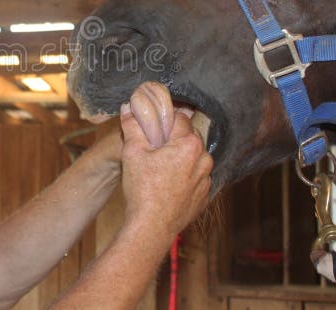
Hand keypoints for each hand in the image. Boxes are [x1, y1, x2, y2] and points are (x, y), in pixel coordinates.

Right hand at [119, 82, 212, 242]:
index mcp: (189, 144)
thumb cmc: (142, 189)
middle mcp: (204, 159)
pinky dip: (185, 177)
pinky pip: (196, 178)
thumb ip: (133, 127)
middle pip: (189, 138)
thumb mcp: (132, 152)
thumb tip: (129, 108)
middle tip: (154, 149)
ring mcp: (206, 179)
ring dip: (181, 159)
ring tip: (160, 169)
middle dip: (173, 140)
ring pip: (194, 158)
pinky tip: (168, 185)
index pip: (180, 119)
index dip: (164, 121)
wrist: (151, 227)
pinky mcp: (205, 196)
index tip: (153, 128)